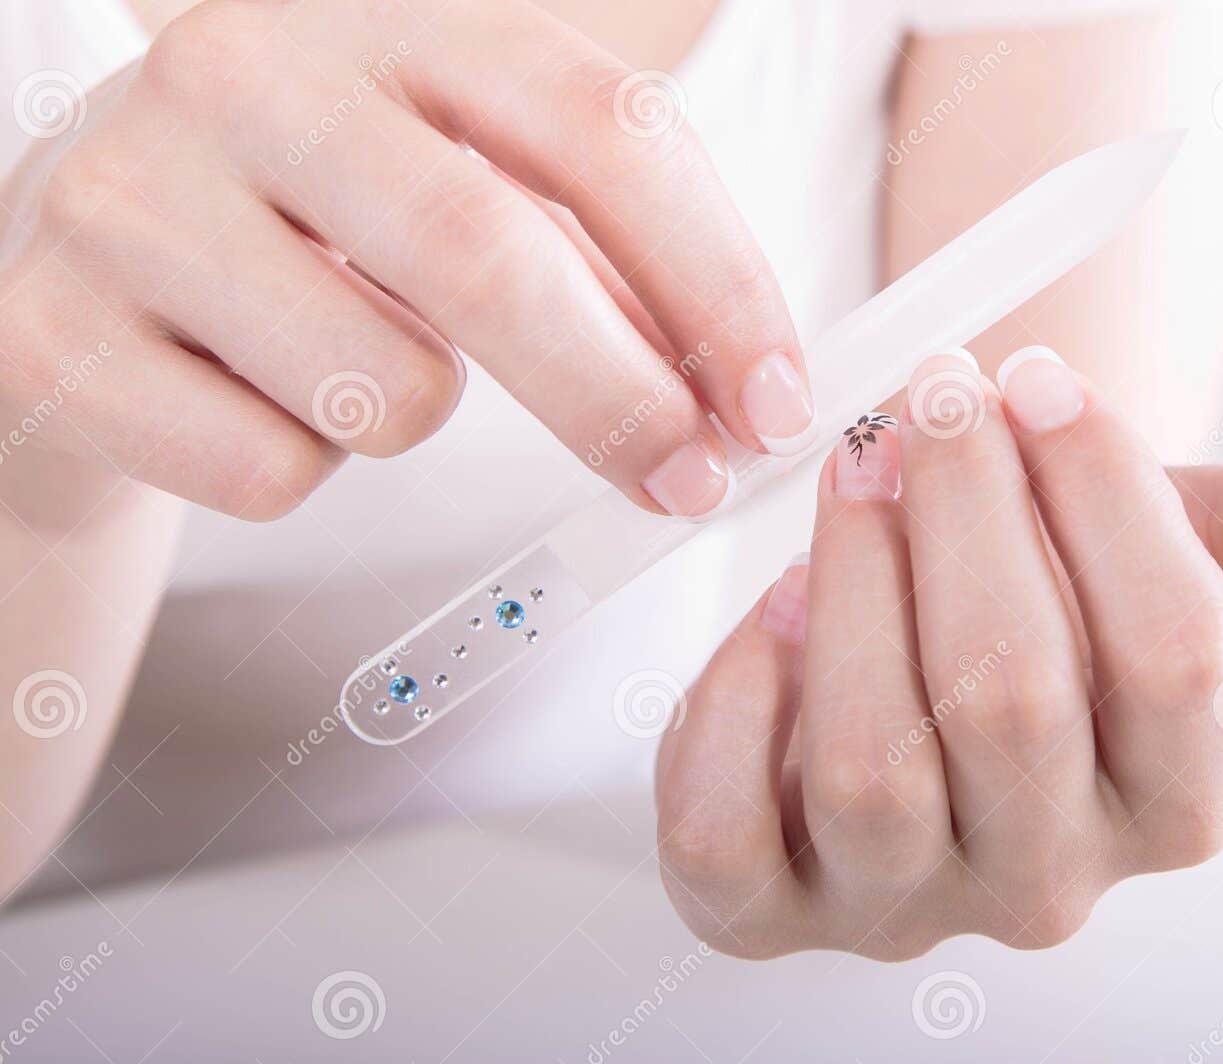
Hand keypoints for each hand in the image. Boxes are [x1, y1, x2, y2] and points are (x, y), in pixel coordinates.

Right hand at [0, 0, 812, 518]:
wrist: (88, 264)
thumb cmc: (318, 233)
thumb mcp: (457, 194)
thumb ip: (597, 265)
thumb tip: (741, 393)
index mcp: (386, 20)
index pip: (595, 126)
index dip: (714, 276)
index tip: (776, 401)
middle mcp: (247, 73)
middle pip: (486, 252)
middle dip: (621, 398)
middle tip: (689, 484)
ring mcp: (132, 199)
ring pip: (385, 392)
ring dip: (417, 426)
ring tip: (352, 371)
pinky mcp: (56, 337)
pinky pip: (273, 474)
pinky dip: (302, 474)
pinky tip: (249, 403)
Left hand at [655, 348, 1222, 958]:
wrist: (928, 652)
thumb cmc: (1059, 595)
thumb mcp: (1180, 549)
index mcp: (1176, 803)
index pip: (1180, 660)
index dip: (1105, 494)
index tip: (1035, 376)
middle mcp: (1046, 880)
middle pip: (1015, 699)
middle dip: (966, 511)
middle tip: (931, 395)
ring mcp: (897, 904)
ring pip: (872, 763)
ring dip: (854, 582)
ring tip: (853, 474)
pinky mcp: (763, 908)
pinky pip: (728, 840)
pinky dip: (733, 709)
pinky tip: (768, 616)